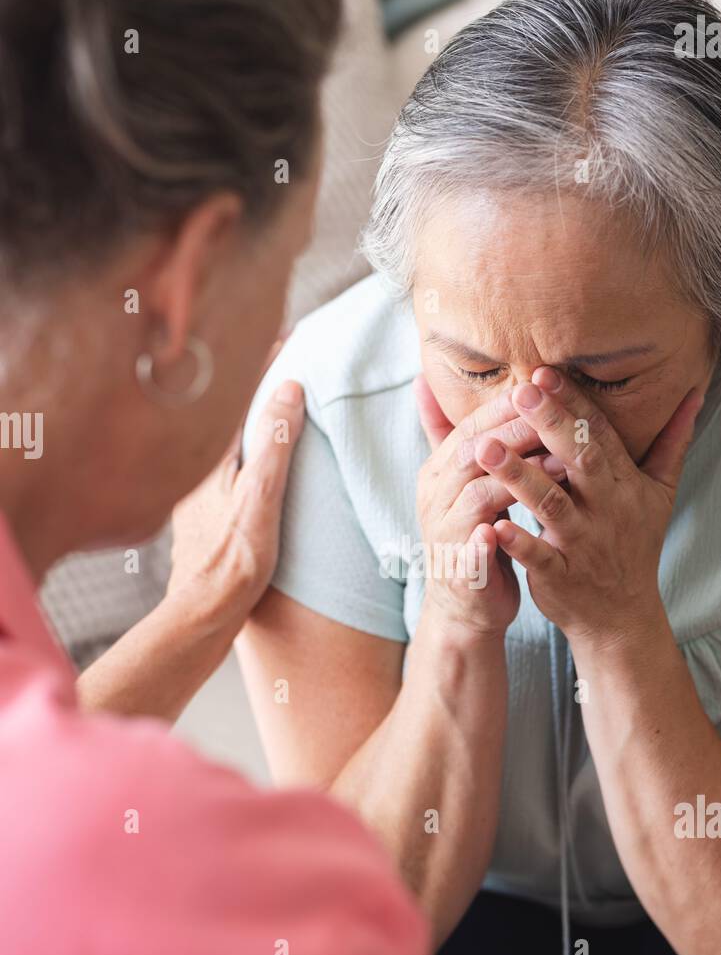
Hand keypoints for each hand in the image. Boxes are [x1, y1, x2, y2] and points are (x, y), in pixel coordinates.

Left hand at [168, 372, 304, 636]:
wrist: (202, 616)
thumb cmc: (233, 563)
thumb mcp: (262, 498)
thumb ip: (275, 445)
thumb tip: (289, 389)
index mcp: (213, 461)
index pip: (242, 399)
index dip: (266, 366)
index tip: (288, 338)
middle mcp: (199, 474)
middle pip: (229, 419)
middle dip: (254, 390)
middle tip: (280, 361)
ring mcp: (197, 498)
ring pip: (224, 449)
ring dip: (248, 427)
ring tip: (273, 409)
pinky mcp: (202, 521)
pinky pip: (224, 474)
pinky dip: (243, 459)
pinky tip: (254, 470)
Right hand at [414, 376, 554, 639]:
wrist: (465, 604)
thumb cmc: (476, 533)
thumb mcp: (469, 481)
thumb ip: (463, 438)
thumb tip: (431, 379)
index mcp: (441, 470)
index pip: (473, 424)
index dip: (508, 404)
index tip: (548, 386)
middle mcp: (437, 496)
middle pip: (474, 451)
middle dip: (515, 431)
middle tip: (558, 416)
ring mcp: (445, 532)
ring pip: (477, 496)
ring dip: (516, 478)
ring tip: (559, 465)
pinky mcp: (459, 570)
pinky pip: (471, 550)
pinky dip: (489, 539)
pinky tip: (513, 528)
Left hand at [474, 367, 702, 651]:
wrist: (622, 615)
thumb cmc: (635, 545)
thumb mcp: (661, 494)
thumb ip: (672, 442)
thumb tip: (694, 394)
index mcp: (626, 484)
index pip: (598, 435)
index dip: (573, 403)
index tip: (545, 371)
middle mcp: (607, 509)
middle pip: (579, 460)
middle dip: (550, 424)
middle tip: (519, 390)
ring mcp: (584, 544)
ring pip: (551, 505)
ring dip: (519, 476)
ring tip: (484, 448)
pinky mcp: (561, 576)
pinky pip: (539, 557)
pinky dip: (517, 543)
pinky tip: (493, 525)